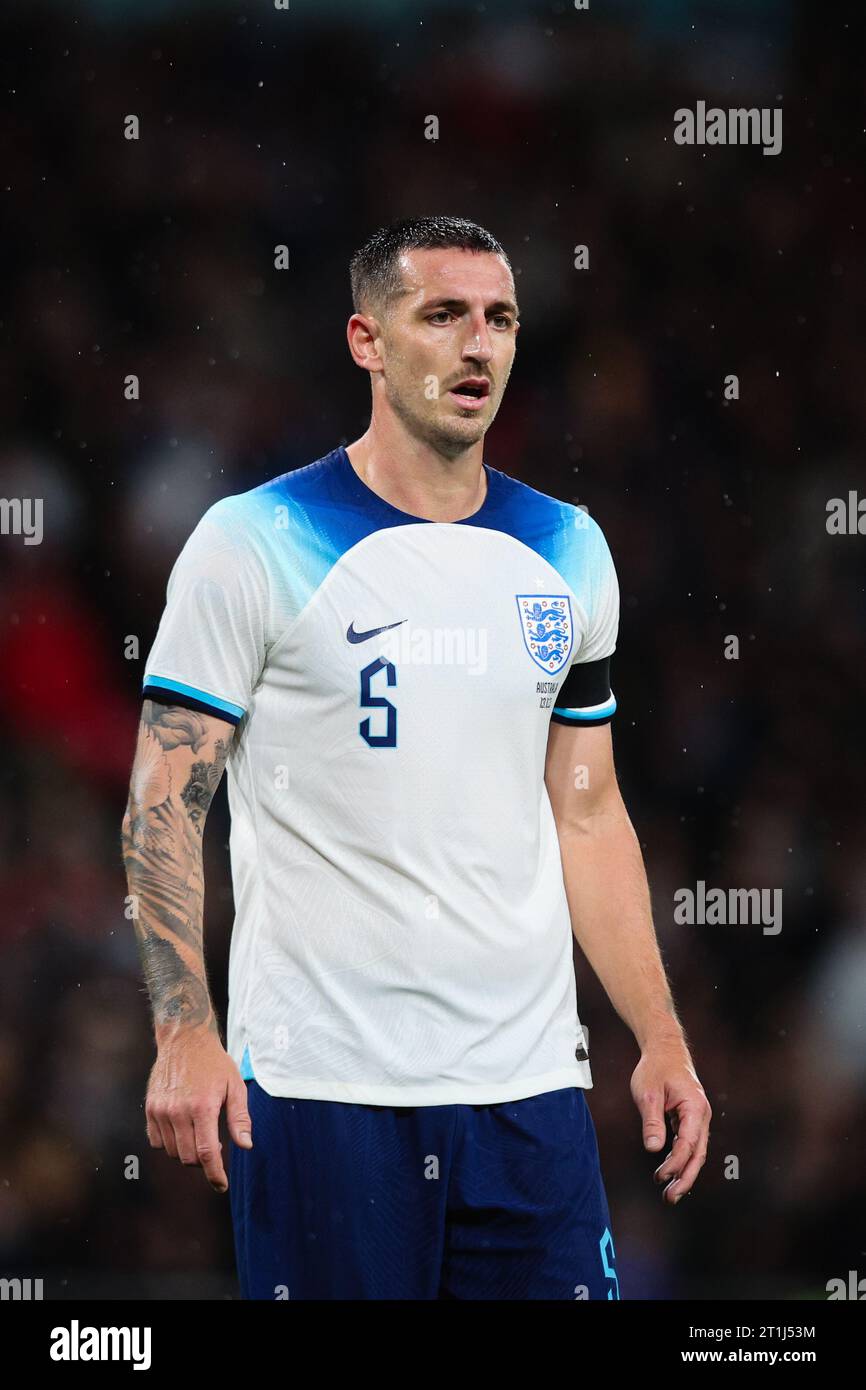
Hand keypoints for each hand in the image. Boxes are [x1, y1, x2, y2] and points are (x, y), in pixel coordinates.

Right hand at [145, 1029, 252, 1192]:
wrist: (185, 1039)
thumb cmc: (214, 1063)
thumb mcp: (235, 1086)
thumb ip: (240, 1118)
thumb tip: (246, 1146)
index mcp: (203, 1107)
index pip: (207, 1153)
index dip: (215, 1174)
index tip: (221, 1185)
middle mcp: (178, 1112)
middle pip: (189, 1157)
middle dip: (204, 1161)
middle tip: (215, 1148)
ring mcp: (161, 1110)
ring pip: (172, 1152)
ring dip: (187, 1151)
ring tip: (199, 1133)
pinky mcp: (150, 1108)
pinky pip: (157, 1141)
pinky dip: (169, 1143)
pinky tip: (182, 1129)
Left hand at [630, 1037, 710, 1205]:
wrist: (665, 1049)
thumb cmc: (656, 1068)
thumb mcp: (648, 1093)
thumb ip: (652, 1121)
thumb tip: (654, 1149)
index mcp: (694, 1107)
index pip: (688, 1143)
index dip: (675, 1163)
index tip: (660, 1177)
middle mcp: (702, 1115)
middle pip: (698, 1154)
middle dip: (685, 1178)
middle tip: (670, 1198)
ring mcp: (698, 1118)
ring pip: (695, 1151)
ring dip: (684, 1172)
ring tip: (669, 1193)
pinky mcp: (690, 1119)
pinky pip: (690, 1144)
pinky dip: (681, 1160)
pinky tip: (671, 1173)